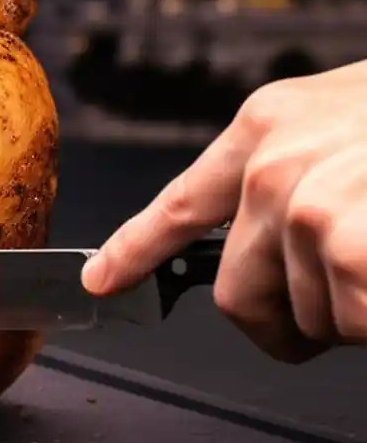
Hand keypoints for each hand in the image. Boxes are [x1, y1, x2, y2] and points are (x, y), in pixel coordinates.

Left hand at [81, 60, 366, 362]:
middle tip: (337, 314)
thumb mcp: (350, 116)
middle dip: (284, 321)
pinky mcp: (351, 251)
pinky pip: (351, 327)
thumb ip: (297, 164)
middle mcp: (272, 166)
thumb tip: (270, 237)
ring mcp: (309, 209)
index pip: (179, 206)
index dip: (132, 252)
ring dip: (351, 316)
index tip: (99, 282)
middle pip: (235, 294)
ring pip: (302, 317)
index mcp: (267, 125)